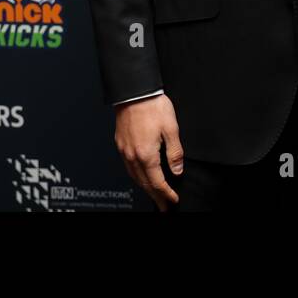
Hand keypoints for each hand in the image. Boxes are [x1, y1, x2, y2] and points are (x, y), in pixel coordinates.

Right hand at [114, 93, 182, 210]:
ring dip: (145, 188)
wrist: (134, 92)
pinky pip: (128, 167)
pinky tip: (141, 176)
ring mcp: (125, 150)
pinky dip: (136, 176)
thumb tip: (177, 170)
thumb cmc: (152, 106)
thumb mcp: (171, 129)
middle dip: (155, 197)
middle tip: (163, 206)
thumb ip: (175, 152)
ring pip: (134, 177)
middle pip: (144, 184)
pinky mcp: (121, 144)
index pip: (157, 182)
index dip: (166, 194)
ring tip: (154, 194)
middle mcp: (133, 156)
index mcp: (146, 154)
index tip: (173, 200)